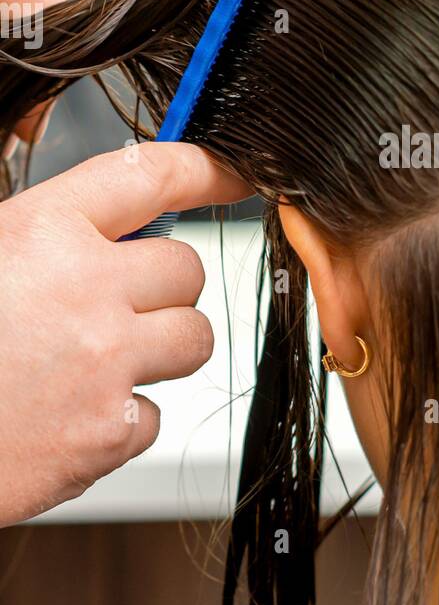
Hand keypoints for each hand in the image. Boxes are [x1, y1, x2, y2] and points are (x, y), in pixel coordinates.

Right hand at [0, 142, 250, 525]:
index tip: (238, 174)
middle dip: (163, 286)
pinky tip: (68, 417)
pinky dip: (123, 420)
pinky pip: (156, 415)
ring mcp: (104, 364)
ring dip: (161, 348)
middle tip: (117, 307)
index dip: (208, 170)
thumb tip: (93, 226)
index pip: (152, 174)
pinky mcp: (108, 434)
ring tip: (99, 361)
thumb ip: (35, 233)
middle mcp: (85, 289)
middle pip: (186, 268)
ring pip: (193, 338)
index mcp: (40, 230)